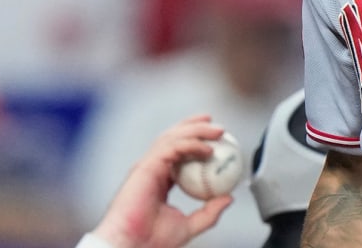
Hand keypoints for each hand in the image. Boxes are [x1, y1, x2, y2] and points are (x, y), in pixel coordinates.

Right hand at [91, 115, 233, 247]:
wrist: (134, 245)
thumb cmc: (152, 240)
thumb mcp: (189, 225)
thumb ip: (209, 212)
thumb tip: (228, 198)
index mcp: (159, 179)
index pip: (178, 153)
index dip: (195, 141)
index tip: (215, 138)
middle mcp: (152, 169)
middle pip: (173, 138)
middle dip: (195, 126)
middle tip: (216, 125)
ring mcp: (147, 166)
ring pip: (173, 137)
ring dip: (197, 130)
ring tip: (217, 130)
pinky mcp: (145, 166)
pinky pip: (172, 148)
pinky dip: (191, 144)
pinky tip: (207, 149)